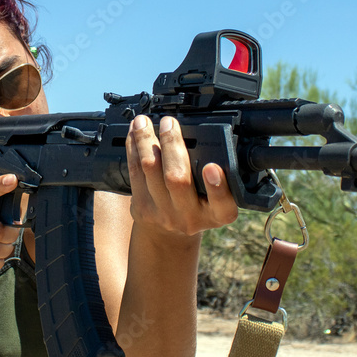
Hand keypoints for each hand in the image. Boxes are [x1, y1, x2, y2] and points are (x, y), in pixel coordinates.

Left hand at [126, 115, 238, 238]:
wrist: (168, 235)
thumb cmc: (198, 207)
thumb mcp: (216, 202)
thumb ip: (218, 178)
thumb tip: (203, 135)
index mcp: (217, 214)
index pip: (222, 203)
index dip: (217, 186)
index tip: (212, 167)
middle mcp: (191, 217)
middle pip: (177, 179)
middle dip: (171, 145)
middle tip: (169, 123)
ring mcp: (163, 213)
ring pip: (150, 170)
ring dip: (145, 140)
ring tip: (143, 122)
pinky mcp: (141, 208)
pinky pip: (135, 171)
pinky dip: (133, 148)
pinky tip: (133, 133)